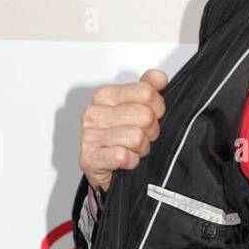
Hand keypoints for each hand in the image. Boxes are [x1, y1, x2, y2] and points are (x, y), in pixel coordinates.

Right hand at [79, 69, 167, 194]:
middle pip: (145, 115)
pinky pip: (123, 156)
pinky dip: (131, 162)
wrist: (106, 171)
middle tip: (143, 137)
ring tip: (133, 149)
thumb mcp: (137, 109)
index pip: (146, 92)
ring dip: (142, 148)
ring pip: (136, 137)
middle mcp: (94, 113)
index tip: (152, 116)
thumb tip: (159, 77)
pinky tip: (125, 161)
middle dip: (151, 131)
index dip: (158, 108)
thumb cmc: (122, 139)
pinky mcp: (89, 158)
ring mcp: (89, 135)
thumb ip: (148, 89)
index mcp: (105, 95)